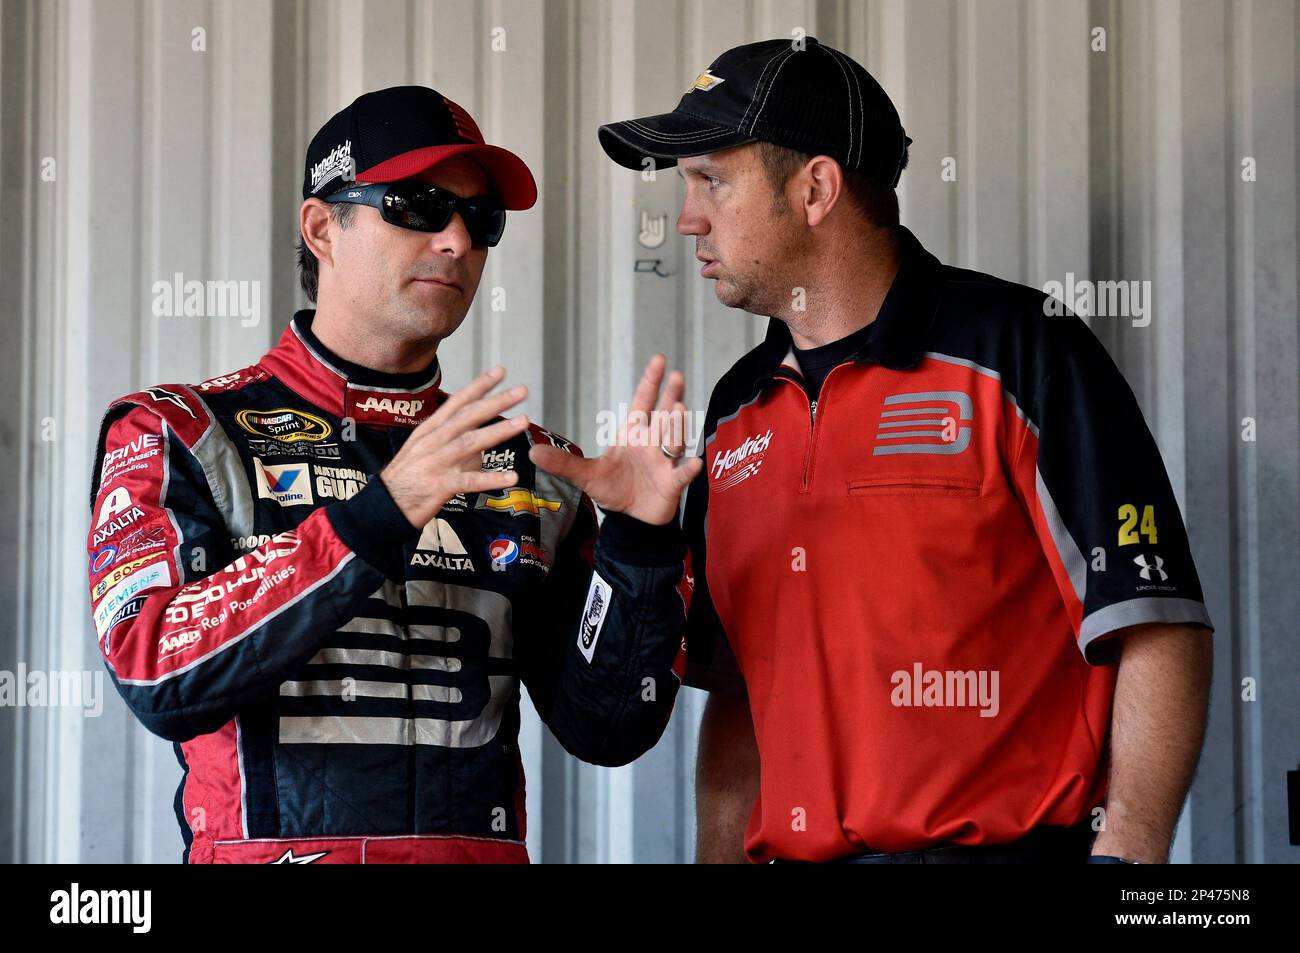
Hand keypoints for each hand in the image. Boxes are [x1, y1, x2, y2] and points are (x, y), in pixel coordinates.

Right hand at [381, 366, 529, 527]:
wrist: (383, 505)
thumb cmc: (407, 478)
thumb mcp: (425, 452)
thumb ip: (454, 444)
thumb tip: (482, 443)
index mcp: (430, 430)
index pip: (457, 402)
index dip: (479, 386)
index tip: (500, 372)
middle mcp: (433, 442)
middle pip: (467, 417)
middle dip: (495, 402)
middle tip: (521, 391)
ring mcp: (436, 463)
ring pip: (470, 442)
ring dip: (498, 431)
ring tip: (522, 422)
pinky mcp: (439, 486)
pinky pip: (469, 482)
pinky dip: (490, 479)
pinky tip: (511, 477)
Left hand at [529, 354, 702, 524]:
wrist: (632, 517)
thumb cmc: (613, 488)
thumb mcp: (585, 475)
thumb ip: (562, 463)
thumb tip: (532, 451)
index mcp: (633, 434)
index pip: (643, 402)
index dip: (651, 382)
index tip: (659, 360)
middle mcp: (652, 443)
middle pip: (664, 416)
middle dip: (671, 396)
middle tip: (677, 376)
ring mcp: (664, 462)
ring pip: (672, 440)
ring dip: (676, 427)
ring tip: (677, 410)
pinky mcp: (672, 484)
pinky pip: (680, 475)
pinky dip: (687, 470)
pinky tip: (693, 464)